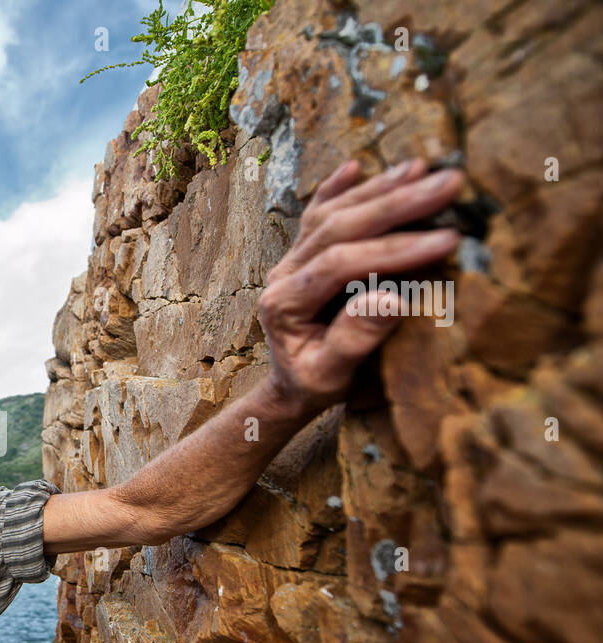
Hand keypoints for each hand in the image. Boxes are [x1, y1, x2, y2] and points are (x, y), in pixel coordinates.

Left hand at [257, 158, 464, 415]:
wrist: (290, 386)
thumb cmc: (314, 384)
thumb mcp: (331, 376)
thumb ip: (355, 340)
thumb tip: (392, 300)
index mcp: (284, 303)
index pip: (341, 263)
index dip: (394, 250)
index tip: (446, 240)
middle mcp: (281, 273)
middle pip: (338, 226)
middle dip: (396, 204)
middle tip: (450, 184)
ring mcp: (288, 259)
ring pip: (331, 212)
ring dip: (378, 188)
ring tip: (424, 168)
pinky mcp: (299, 253)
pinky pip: (315, 213)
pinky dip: (335, 188)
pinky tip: (355, 166)